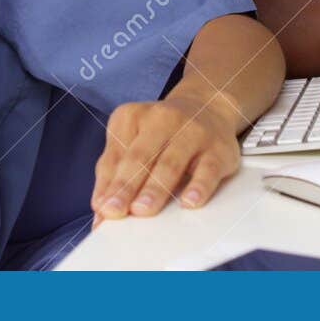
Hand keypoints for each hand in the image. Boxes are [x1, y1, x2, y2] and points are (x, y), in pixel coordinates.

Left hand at [91, 94, 243, 226]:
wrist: (207, 108)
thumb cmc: (161, 135)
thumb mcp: (132, 142)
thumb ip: (113, 173)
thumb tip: (101, 212)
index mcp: (131, 116)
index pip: (115, 155)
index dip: (107, 185)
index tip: (102, 210)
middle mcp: (161, 119)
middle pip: (140, 157)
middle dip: (126, 185)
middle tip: (115, 210)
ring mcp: (192, 132)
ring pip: (171, 163)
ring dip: (155, 188)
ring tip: (143, 210)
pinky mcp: (219, 149)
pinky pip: (208, 169)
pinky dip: (199, 187)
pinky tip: (189, 202)